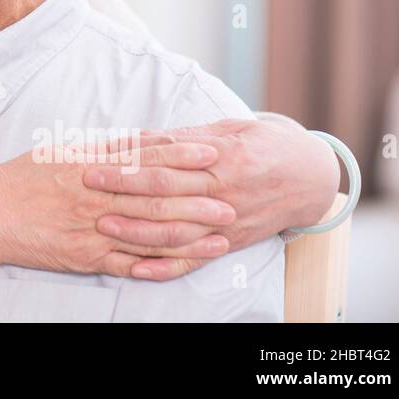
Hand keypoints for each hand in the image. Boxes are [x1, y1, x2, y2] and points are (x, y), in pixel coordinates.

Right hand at [0, 137, 237, 280]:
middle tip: (231, 198)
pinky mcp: (87, 258)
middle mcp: (96, 197)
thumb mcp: (61, 152)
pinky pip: (129, 265)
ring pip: (150, 233)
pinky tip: (183, 264)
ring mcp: (93, 230)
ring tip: (221, 234)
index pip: (145, 158)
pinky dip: (159, 266)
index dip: (181, 154)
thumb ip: (104, 149)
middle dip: (197, 198)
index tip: (211, 151)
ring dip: (189, 235)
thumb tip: (141, 139)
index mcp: (91, 165)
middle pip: (156, 198)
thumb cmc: (23, 179)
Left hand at [85, 117, 340, 277]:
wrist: (312, 176)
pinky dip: (168, 266)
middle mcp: (223, 191)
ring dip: (137, 232)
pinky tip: (139, 269)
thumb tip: (135, 138)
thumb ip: (181, 137)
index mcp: (221, 156)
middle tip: (86, 188)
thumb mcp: (227, 128)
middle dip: (122, 192)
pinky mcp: (232, 241)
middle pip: (165, 194)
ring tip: (103, 227)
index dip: (128, 163)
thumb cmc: (264, 143)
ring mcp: (227, 220)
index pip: (165, 161)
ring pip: (177, 230)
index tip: (95, 161)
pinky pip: (196, 258)